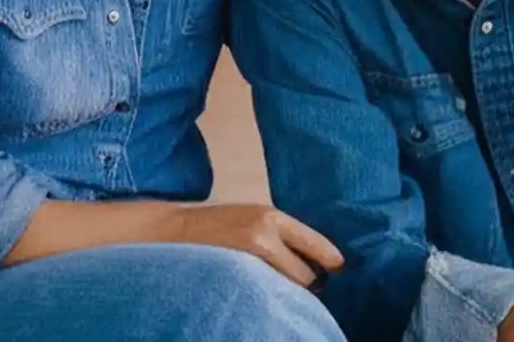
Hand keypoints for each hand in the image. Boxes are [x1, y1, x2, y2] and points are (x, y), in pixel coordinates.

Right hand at [167, 204, 344, 289]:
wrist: (174, 230)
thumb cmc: (217, 224)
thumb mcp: (253, 217)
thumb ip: (280, 233)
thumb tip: (314, 258)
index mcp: (271, 217)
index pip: (315, 244)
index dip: (331, 260)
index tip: (340, 269)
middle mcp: (263, 235)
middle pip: (305, 274)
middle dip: (308, 283)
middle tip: (307, 286)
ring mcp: (248, 258)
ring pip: (286, 287)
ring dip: (288, 291)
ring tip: (280, 288)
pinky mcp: (234, 278)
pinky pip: (264, 295)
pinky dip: (268, 296)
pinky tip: (264, 294)